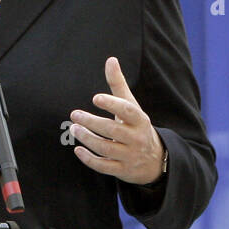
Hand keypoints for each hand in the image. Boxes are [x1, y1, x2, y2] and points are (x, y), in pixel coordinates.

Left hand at [70, 57, 166, 185]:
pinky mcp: (122, 170)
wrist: (155, 160)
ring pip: (106, 148)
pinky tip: (77, 149)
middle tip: (74, 114)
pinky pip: (104, 166)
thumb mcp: (131, 106)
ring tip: (74, 129)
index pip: (128, 111)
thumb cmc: (136, 126)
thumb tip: (111, 59)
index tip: (95, 97)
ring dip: (87, 139)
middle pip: (113, 130)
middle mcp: (136, 138)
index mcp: (140, 120)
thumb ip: (118, 84)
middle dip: (92, 122)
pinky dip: (89, 159)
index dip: (112, 104)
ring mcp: (130, 155)